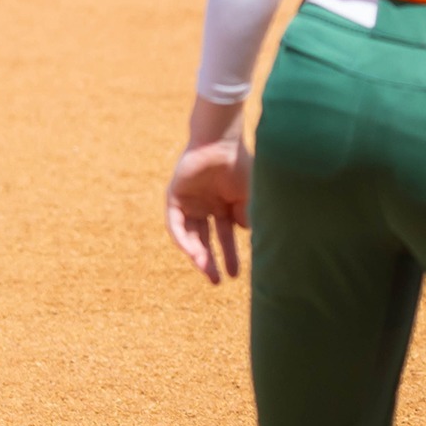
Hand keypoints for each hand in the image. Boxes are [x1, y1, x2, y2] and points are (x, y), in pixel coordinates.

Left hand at [167, 99, 251, 283]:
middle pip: (206, 240)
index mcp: (225, 206)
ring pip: (190, 235)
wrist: (222, 144)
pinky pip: (175, 224)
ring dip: (197, 255)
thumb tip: (250, 239)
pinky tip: (193, 254)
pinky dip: (182, 240)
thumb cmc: (240, 166)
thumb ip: (250, 219)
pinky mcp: (174, 197)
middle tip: (218, 281)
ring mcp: (190, 202)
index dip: (231, 256)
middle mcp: (207, 206)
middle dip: (211, 261)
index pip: (226, 237)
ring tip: (208, 271)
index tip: (237, 275)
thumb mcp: (251, 199)